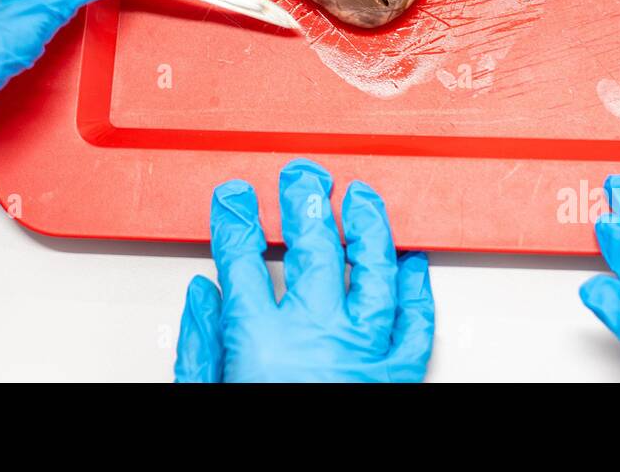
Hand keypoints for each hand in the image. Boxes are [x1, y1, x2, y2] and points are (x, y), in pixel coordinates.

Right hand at [174, 159, 433, 381]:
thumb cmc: (261, 445)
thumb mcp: (207, 397)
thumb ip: (201, 346)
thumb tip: (203, 297)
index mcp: (260, 340)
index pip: (240, 256)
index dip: (234, 218)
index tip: (234, 195)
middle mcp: (316, 334)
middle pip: (313, 246)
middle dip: (305, 199)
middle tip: (302, 175)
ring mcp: (363, 351)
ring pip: (374, 269)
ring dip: (368, 225)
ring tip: (361, 197)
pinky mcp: (396, 377)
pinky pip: (416, 325)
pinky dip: (417, 291)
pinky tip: (412, 264)